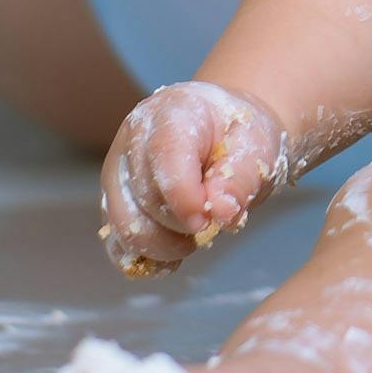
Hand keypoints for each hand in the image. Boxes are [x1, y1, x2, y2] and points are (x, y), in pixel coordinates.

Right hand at [98, 81, 286, 276]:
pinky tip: (173, 256)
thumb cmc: (237, 135)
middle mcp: (132, 141)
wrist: (221, 131)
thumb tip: (221, 212)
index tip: (207, 221)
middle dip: (182, 224)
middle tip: (213, 223)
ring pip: (125, 225)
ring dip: (164, 246)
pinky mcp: (114, 204)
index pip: (165, 155)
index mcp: (171, 113)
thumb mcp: (256, 145)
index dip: (184, 196)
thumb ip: (242, 177)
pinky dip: (146, 259)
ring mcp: (117, 173)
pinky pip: (117, 244)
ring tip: (197, 238)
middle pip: (144, 197)